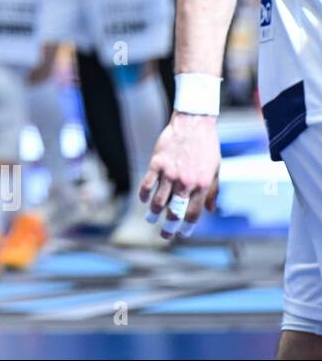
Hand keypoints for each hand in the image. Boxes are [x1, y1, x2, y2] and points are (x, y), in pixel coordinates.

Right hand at [139, 112, 220, 238]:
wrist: (193, 125)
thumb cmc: (207, 147)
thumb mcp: (216, 170)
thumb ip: (213, 191)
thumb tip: (211, 209)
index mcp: (202, 186)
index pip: (193, 214)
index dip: (187, 227)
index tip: (182, 234)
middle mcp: (186, 183)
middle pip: (175, 212)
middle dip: (169, 227)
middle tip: (164, 235)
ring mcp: (170, 174)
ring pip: (158, 201)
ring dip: (154, 213)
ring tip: (151, 218)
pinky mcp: (156, 164)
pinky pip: (147, 184)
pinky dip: (144, 194)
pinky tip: (144, 199)